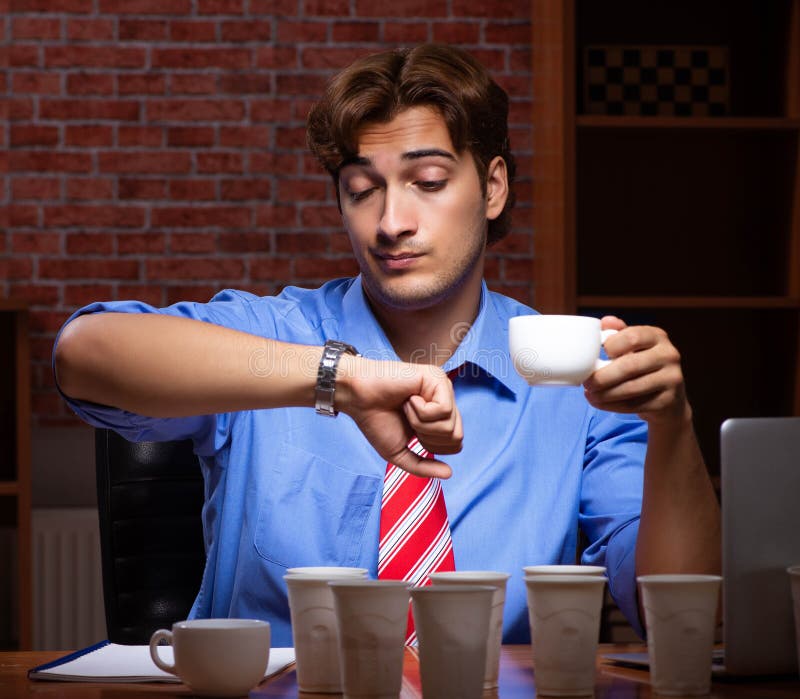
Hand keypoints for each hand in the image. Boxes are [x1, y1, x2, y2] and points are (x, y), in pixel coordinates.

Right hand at [336, 355, 462, 477]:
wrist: (357, 397)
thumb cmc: (376, 420)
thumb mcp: (400, 453)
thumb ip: (423, 466)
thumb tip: (449, 474)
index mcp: (440, 416)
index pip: (456, 444)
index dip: (431, 446)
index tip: (411, 431)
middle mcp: (446, 400)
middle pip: (457, 437)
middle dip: (427, 437)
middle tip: (407, 419)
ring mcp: (443, 387)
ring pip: (450, 425)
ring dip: (420, 423)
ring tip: (406, 407)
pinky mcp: (438, 377)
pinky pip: (444, 410)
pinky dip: (421, 411)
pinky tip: (408, 398)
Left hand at [583, 316, 690, 424]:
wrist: (669, 400)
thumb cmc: (644, 367)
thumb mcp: (635, 347)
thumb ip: (619, 334)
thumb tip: (605, 321)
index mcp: (657, 336)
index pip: (632, 337)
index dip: (610, 346)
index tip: (596, 356)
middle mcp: (669, 355)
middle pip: (629, 365)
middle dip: (603, 377)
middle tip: (586, 382)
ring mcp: (672, 378)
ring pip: (631, 388)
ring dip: (605, 393)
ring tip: (590, 394)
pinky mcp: (668, 400)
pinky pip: (635, 405)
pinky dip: (612, 405)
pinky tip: (600, 403)